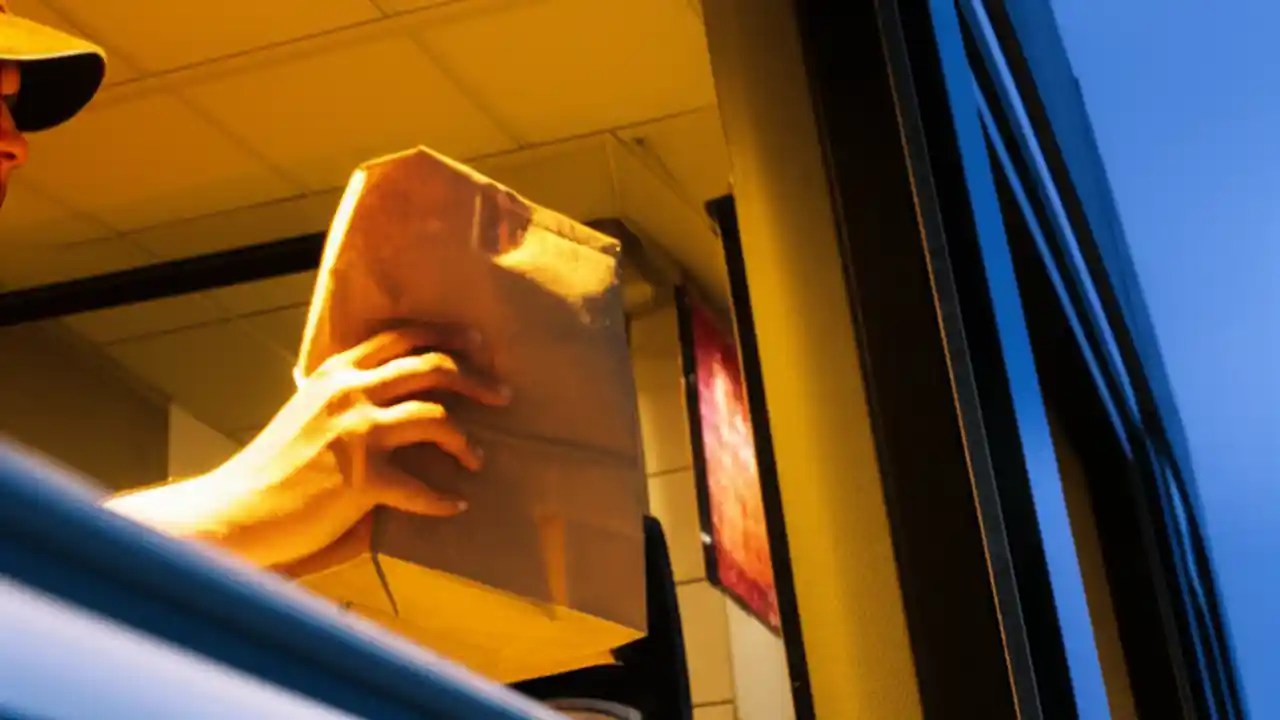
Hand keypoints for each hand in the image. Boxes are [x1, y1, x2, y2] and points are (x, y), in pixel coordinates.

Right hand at [105, 324, 509, 569]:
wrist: (237, 510)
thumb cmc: (276, 467)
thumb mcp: (310, 413)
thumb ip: (350, 397)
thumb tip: (401, 396)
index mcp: (337, 373)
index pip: (403, 336)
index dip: (448, 336)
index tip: (481, 344)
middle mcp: (349, 393)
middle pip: (432, 368)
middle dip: (476, 379)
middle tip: (503, 395)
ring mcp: (355, 433)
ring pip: (436, 418)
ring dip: (467, 441)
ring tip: (478, 459)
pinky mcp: (361, 479)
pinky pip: (422, 488)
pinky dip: (443, 499)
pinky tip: (455, 506)